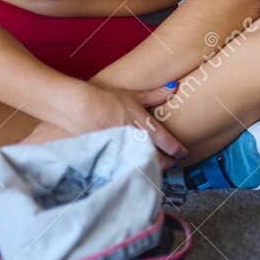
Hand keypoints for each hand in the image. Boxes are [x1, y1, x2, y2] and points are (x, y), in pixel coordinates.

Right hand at [69, 84, 188, 161]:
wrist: (77, 108)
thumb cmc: (105, 99)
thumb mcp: (132, 96)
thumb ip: (154, 95)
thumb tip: (173, 87)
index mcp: (145, 125)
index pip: (167, 143)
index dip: (177, 151)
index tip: (182, 154)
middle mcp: (137, 140)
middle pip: (158, 158)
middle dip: (167, 163)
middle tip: (171, 163)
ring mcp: (123, 150)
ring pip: (144, 166)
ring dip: (150, 168)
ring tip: (153, 168)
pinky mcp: (109, 158)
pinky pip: (126, 169)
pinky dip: (132, 171)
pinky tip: (133, 173)